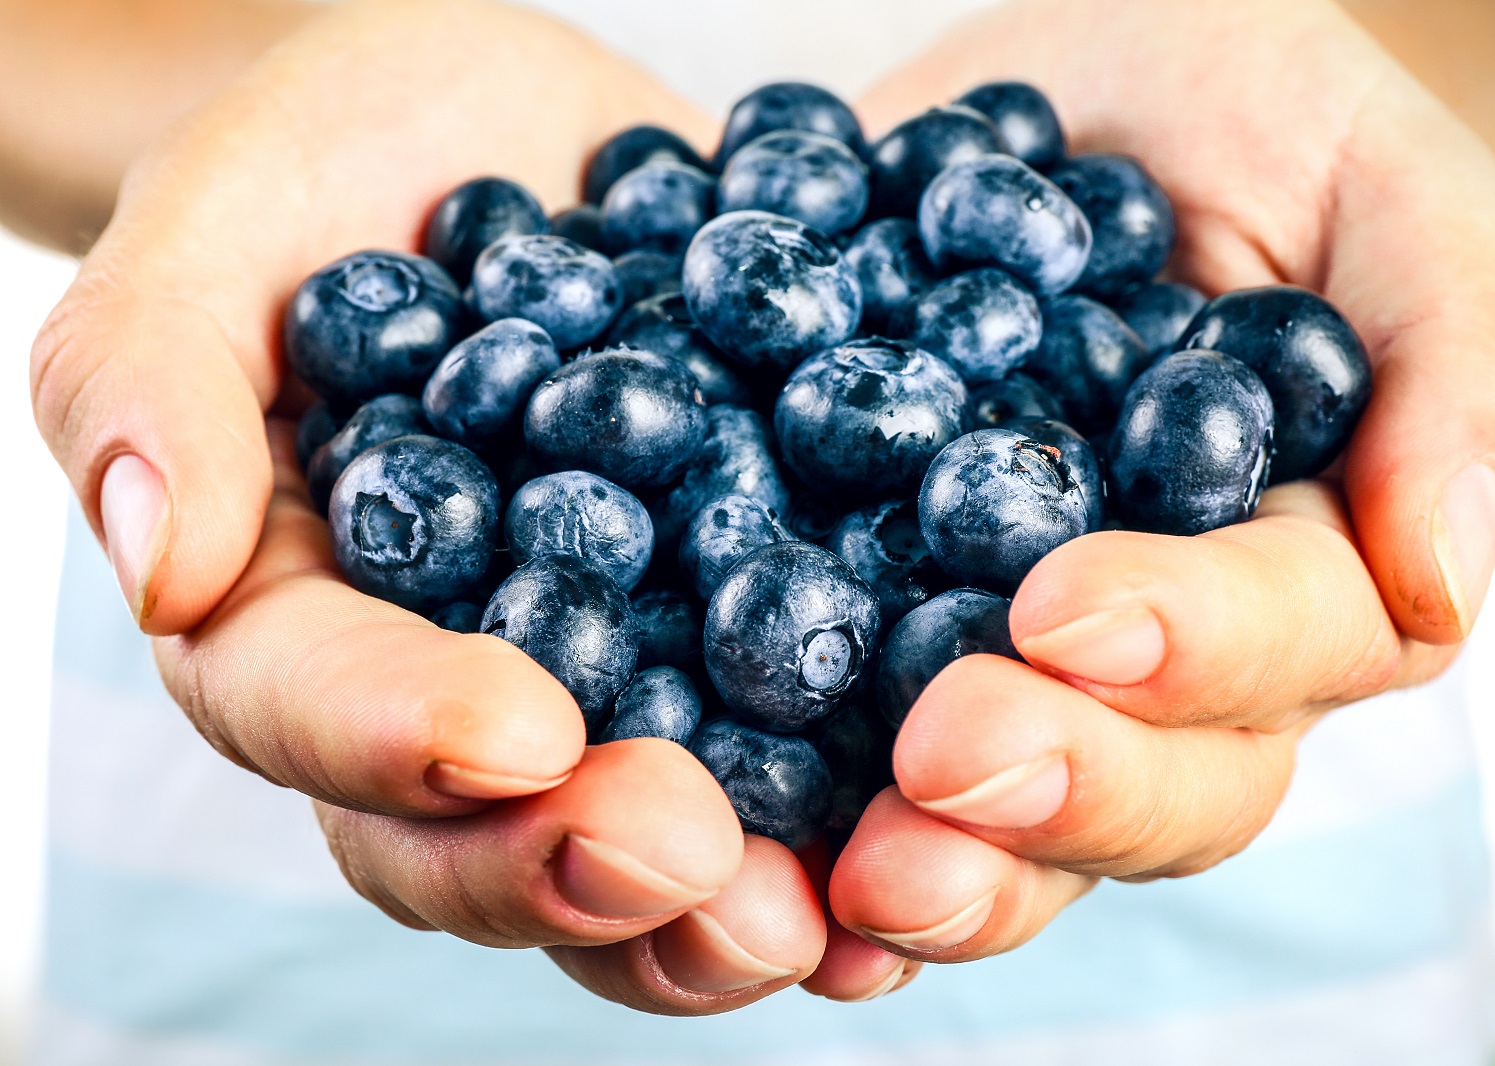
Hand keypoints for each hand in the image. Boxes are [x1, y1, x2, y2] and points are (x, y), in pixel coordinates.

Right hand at [28, 0, 901, 1011]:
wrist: (514, 142)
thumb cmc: (335, 162)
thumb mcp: (224, 217)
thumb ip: (151, 372)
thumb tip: (159, 563)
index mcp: (299, 612)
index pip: (313, 710)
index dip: (401, 739)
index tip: (516, 736)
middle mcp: (451, 684)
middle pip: (483, 834)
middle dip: (579, 867)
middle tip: (692, 863)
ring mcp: (608, 679)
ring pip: (639, 841)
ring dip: (726, 897)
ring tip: (824, 909)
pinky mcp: (737, 634)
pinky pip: (790, 742)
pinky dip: (856, 797)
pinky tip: (934, 814)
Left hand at [828, 0, 1494, 968]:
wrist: (1078, 101)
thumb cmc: (1268, 129)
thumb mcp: (1387, 190)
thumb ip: (1456, 368)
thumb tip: (1447, 573)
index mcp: (1306, 575)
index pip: (1281, 648)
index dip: (1189, 648)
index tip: (1071, 613)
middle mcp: (1162, 662)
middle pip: (1144, 786)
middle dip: (1051, 788)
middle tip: (941, 761)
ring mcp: (1004, 657)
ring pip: (995, 816)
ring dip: (928, 856)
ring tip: (844, 870)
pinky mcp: (866, 619)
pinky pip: (831, 736)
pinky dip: (784, 795)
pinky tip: (726, 821)